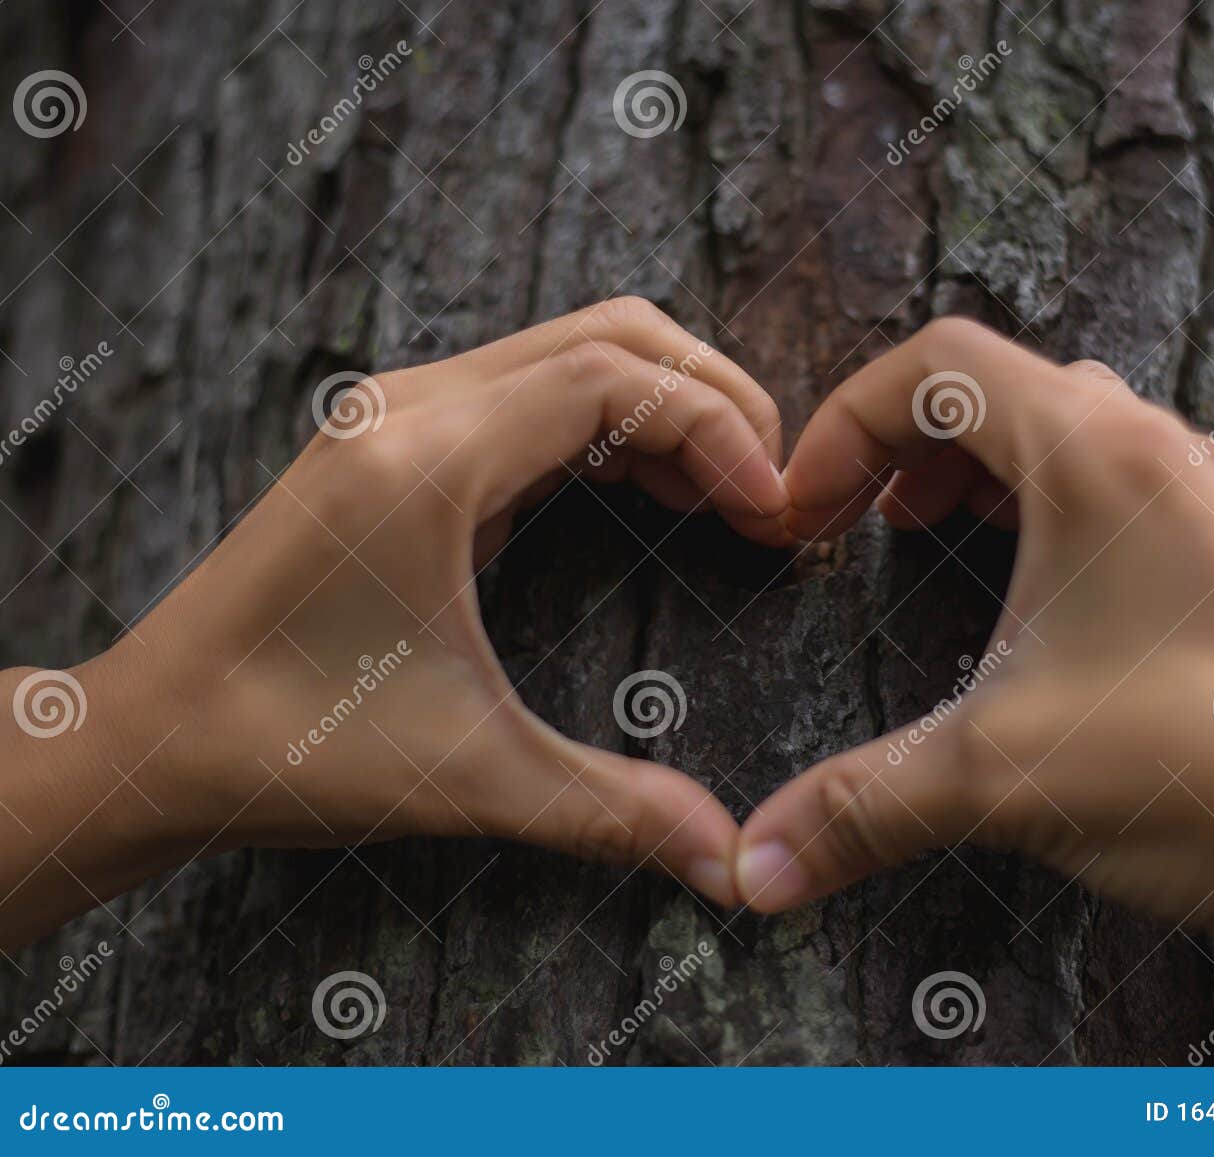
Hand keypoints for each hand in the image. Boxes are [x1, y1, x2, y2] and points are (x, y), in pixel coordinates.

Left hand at [1, 297, 785, 945]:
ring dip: (665, 405)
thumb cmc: (285, 746)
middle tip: (774, 490)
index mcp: (426, 459)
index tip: (774, 511)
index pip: (616, 379)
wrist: (151, 739)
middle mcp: (409, 408)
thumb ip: (613, 811)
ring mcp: (395, 416)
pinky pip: (529, 391)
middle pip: (609, 335)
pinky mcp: (393, 444)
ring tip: (729, 494)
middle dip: (712, 399)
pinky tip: (651, 495)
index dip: (720, 430)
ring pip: (570, 350)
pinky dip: (610, 424)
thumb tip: (734, 870)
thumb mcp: (468, 777)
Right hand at [736, 318, 1213, 1063]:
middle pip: (1001, 384)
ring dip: (983, 467)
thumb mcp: (992, 776)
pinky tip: (1040, 584)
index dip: (841, 424)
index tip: (802, 509)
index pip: (934, 364)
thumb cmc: (1194, 769)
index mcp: (1096, 454)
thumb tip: (751, 870)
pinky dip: (1055, 502)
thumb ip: (854, 808)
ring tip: (928, 533)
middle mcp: (1164, 449)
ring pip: (1075, 426)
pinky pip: (1132, 479)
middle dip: (905, 444)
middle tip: (855, 522)